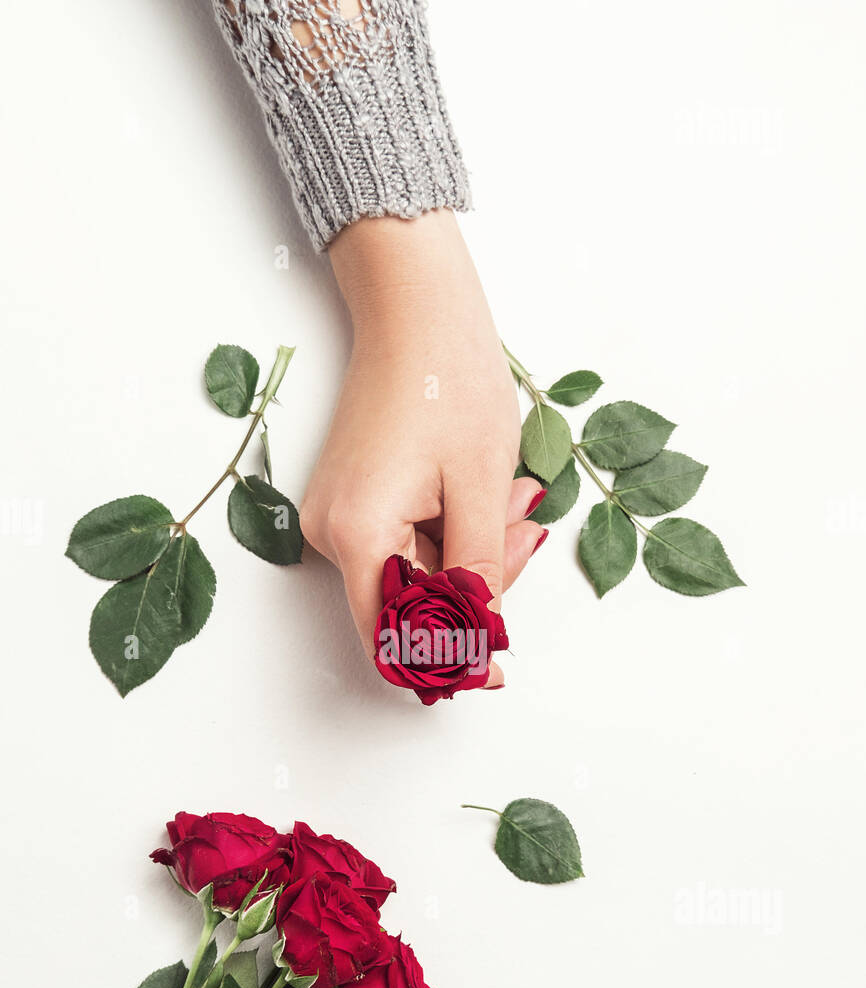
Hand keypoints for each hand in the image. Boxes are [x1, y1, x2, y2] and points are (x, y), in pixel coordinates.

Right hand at [299, 211, 546, 688]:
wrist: (415, 308)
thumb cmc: (447, 380)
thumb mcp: (481, 488)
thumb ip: (478, 576)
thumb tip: (477, 647)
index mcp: (357, 533)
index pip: (394, 639)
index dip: (446, 663)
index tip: (496, 668)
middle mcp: (331, 532)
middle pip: (409, 607)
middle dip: (476, 584)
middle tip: (523, 531)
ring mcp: (338, 516)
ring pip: (414, 574)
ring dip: (472, 550)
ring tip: (509, 496)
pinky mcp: (352, 501)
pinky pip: (406, 543)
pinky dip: (452, 529)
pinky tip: (483, 493)